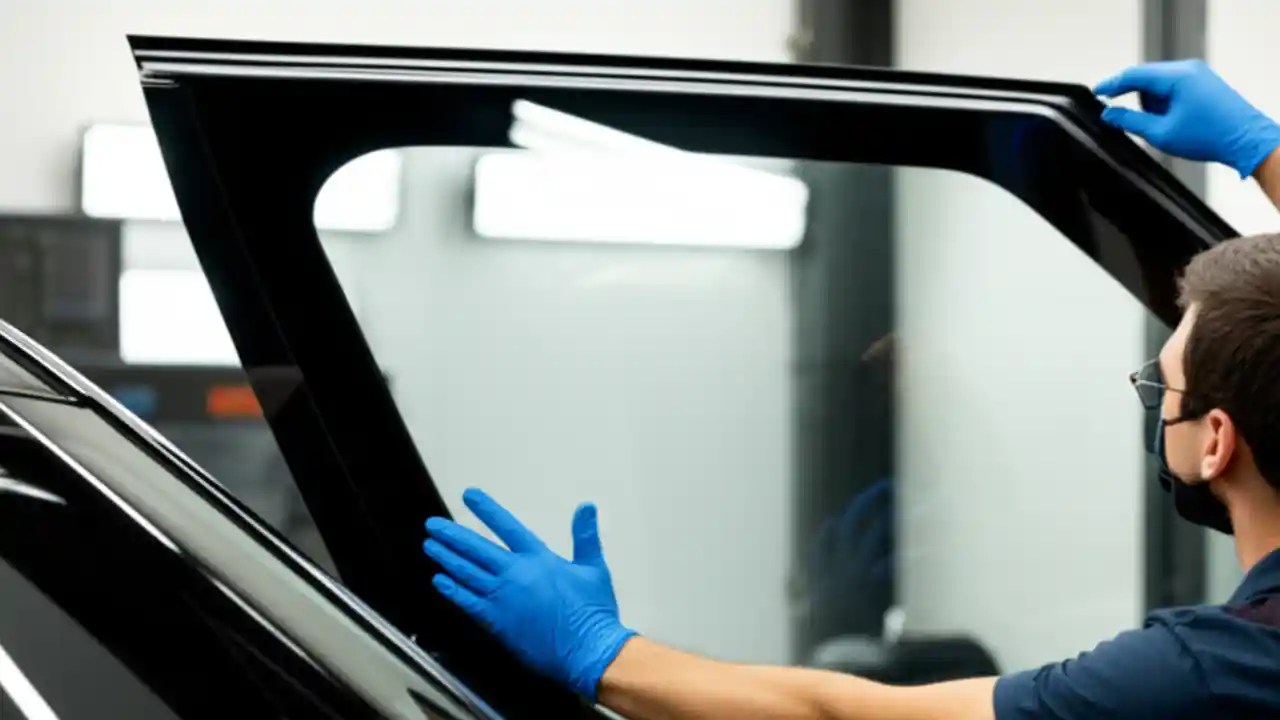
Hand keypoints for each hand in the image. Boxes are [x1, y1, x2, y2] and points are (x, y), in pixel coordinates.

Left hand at [422, 488, 635, 700]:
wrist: (588, 651)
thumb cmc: (593, 612)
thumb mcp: (594, 568)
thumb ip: (585, 535)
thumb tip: (587, 506)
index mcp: (539, 559)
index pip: (508, 526)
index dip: (487, 509)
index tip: (469, 495)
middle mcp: (516, 575)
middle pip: (476, 549)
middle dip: (452, 535)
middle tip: (432, 526)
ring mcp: (503, 599)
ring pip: (467, 573)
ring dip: (446, 558)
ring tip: (430, 546)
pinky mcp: (497, 623)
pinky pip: (468, 603)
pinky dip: (452, 591)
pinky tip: (439, 581)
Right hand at [1095, 59, 1279, 176]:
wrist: (1246, 140)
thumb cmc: (1208, 137)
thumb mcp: (1161, 133)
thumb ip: (1129, 121)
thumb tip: (1108, 114)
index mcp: (1177, 77)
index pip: (1134, 74)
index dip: (1111, 84)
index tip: (1095, 92)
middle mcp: (1188, 69)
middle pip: (1145, 77)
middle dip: (1132, 96)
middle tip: (1120, 118)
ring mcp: (1197, 74)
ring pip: (1158, 83)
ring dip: (1150, 102)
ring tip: (1159, 125)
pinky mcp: (1202, 83)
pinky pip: (1172, 87)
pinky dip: (1163, 102)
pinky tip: (1169, 120)